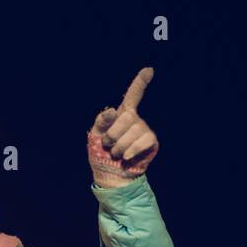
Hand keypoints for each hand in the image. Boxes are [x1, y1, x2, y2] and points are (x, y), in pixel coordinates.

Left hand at [87, 67, 158, 186]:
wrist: (110, 176)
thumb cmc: (101, 155)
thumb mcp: (95, 136)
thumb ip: (101, 121)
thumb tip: (112, 111)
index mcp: (121, 115)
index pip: (133, 95)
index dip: (140, 82)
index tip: (149, 70)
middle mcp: (135, 120)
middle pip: (126, 116)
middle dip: (112, 134)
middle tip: (108, 145)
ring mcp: (144, 130)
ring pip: (132, 131)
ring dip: (118, 146)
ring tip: (116, 154)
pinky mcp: (151, 142)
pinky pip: (141, 141)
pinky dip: (130, 151)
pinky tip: (126, 157)